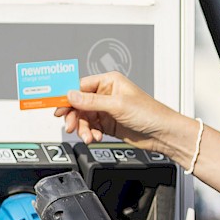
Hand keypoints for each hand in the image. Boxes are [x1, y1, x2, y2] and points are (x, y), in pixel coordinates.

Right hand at [54, 71, 182, 150]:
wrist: (162, 134)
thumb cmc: (150, 113)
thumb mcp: (117, 105)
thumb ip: (91, 101)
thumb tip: (71, 95)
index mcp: (109, 81)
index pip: (80, 86)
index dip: (67, 97)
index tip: (56, 106)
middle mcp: (106, 94)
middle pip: (79, 104)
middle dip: (74, 116)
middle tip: (70, 126)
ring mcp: (106, 110)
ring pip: (84, 118)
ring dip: (83, 128)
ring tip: (88, 136)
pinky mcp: (108, 124)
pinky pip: (91, 128)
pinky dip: (90, 134)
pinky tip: (95, 138)